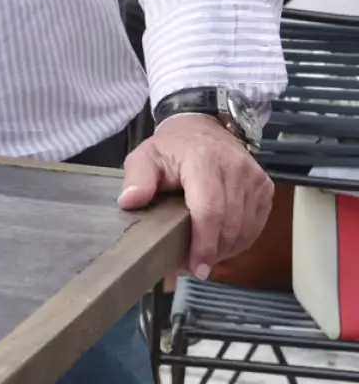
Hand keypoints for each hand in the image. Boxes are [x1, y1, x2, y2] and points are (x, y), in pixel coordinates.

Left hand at [119, 114, 272, 277]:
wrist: (201, 127)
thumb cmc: (172, 148)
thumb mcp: (146, 156)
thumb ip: (137, 178)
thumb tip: (129, 201)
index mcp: (203, 160)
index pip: (209, 210)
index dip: (203, 244)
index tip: (194, 267)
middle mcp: (235, 168)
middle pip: (229, 225)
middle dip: (211, 251)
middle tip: (191, 264)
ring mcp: (255, 179)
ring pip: (245, 230)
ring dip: (225, 249)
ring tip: (204, 254)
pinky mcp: (265, 188)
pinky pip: (256, 226)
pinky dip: (239, 240)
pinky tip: (221, 243)